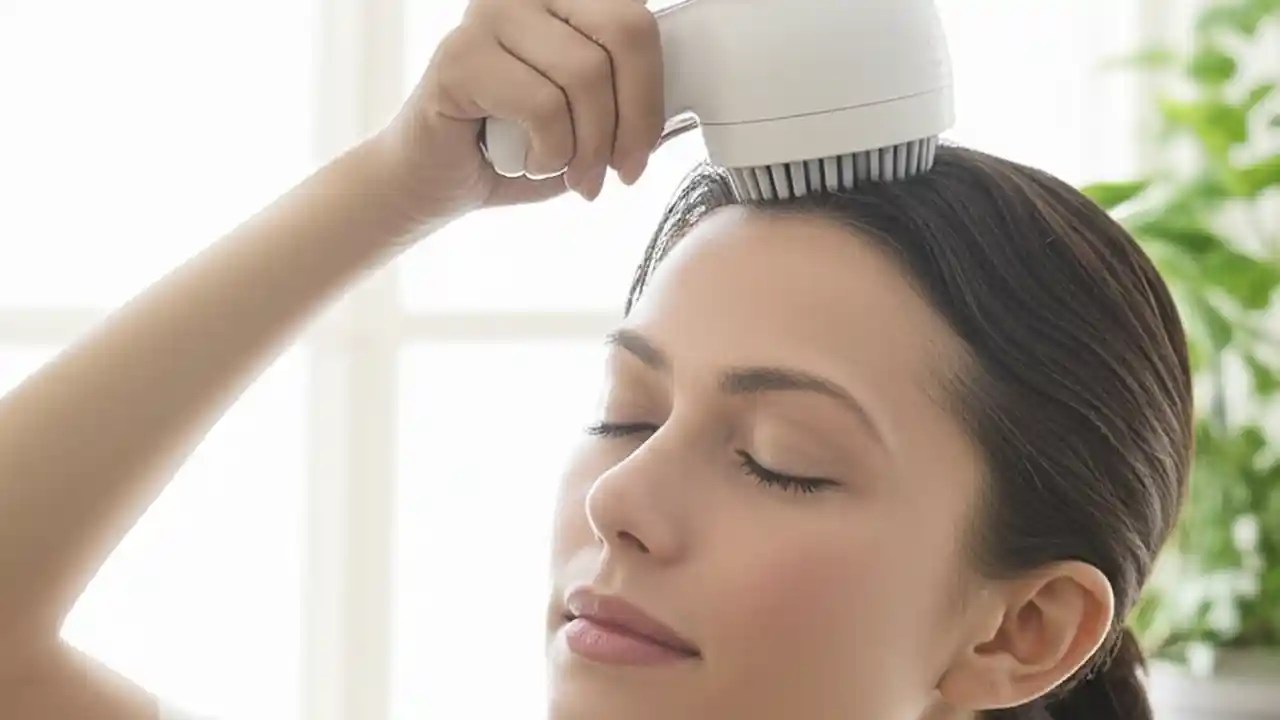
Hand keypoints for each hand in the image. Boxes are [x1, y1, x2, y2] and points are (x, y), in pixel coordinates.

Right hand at [377, 0, 664, 225]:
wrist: (439, 180)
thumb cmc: (516, 147)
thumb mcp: (591, 121)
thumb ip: (627, 97)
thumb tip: (676, 109)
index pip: (638, 23)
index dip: (651, 95)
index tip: (641, 151)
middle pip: (623, 33)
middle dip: (630, 120)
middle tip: (616, 171)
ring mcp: (489, 14)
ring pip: (584, 75)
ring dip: (587, 147)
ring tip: (569, 172)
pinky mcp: (459, 55)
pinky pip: (542, 104)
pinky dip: (549, 151)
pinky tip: (531, 161)